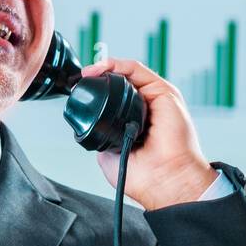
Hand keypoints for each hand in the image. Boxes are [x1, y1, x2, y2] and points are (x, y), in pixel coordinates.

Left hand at [82, 57, 218, 210]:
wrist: (165, 180)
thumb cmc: (147, 177)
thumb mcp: (111, 158)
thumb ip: (104, 140)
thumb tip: (94, 128)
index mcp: (138, 125)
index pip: (118, 100)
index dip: (100, 93)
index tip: (81, 93)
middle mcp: (149, 110)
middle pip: (124, 84)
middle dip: (101, 78)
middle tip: (83, 80)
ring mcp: (157, 100)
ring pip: (130, 74)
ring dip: (107, 68)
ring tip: (90, 72)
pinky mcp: (164, 92)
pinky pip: (139, 70)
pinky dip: (120, 65)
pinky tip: (104, 67)